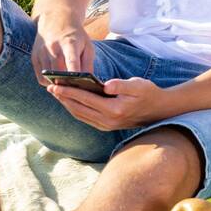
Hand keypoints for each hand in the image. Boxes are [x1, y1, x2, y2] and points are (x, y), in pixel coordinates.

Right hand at [32, 15, 95, 86]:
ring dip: (57, 86)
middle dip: (67, 86)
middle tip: (76, 96)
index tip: (79, 88)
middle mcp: (53, 48)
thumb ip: (88, 65)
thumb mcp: (88, 46)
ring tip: (67, 92)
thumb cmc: (76, 36)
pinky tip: (57, 85)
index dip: (75, 76)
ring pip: (47, 78)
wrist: (56, 19)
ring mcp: (41, 52)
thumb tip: (89, 85)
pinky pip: (40, 77)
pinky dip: (48, 83)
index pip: (72, 61)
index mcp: (69, 43)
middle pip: (58, 72)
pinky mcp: (34, 57)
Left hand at [47, 76, 169, 130]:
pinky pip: (86, 119)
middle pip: (79, 109)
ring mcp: (107, 126)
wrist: (159, 110)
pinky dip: (76, 110)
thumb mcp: (138, 84)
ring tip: (57, 94)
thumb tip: (104, 85)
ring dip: (67, 105)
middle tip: (50, 88)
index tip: (55, 85)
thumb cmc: (148, 93)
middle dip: (63, 98)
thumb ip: (120, 84)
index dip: (69, 91)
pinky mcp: (107, 126)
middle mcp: (109, 120)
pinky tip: (70, 102)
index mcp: (115, 109)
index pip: (86, 99)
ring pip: (81, 115)